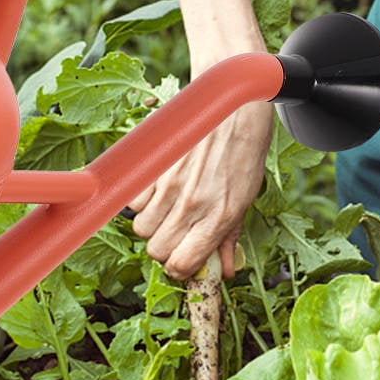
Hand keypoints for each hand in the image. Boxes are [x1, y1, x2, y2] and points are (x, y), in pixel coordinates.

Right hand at [127, 94, 275, 281]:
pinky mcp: (156, 166)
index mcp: (219, 217)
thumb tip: (224, 270)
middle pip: (157, 250)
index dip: (180, 268)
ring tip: (167, 210)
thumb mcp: (245, 199)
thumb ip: (231, 237)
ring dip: (152, 225)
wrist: (234, 108)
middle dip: (165, 248)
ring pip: (142, 229)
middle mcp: (193, 205)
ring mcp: (171, 185)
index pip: (182, 264)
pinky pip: (133, 201)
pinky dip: (141, 201)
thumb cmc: (243, 151)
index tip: (183, 261)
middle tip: (176, 233)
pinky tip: (158, 191)